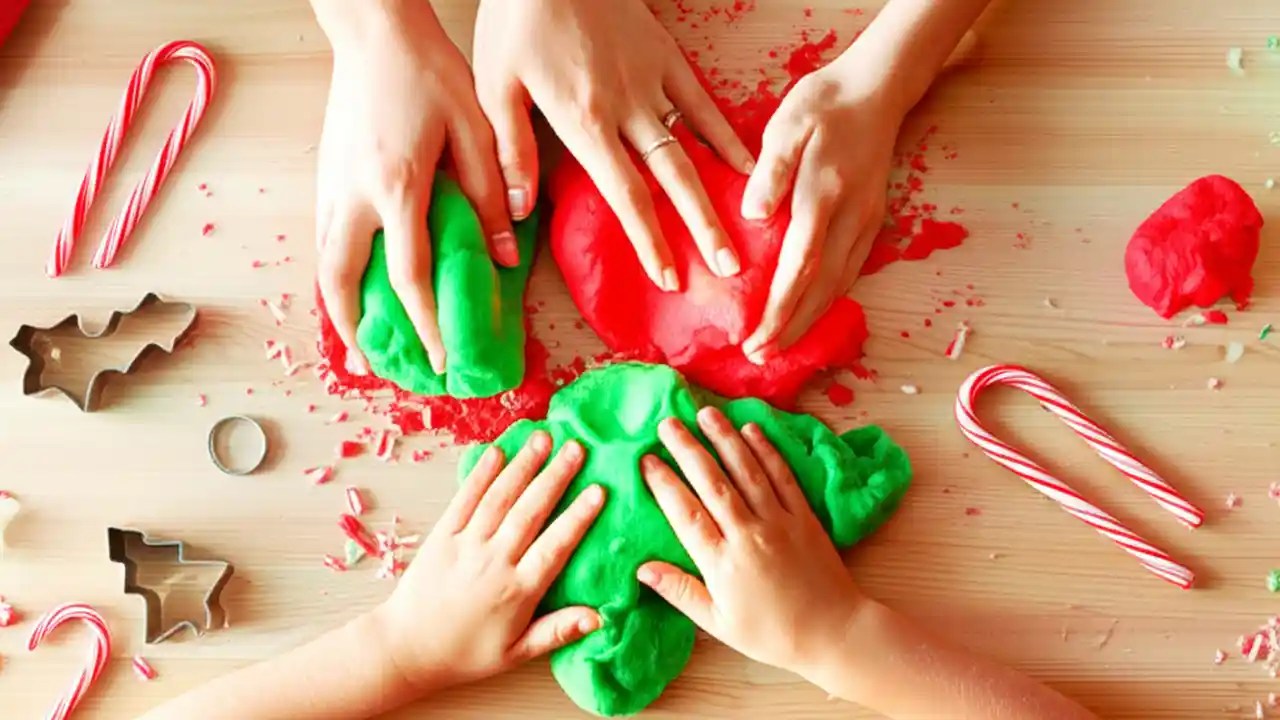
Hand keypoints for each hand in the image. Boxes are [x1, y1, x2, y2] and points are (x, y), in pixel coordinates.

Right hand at [314, 2, 512, 374]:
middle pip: (341, 282)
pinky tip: (349, 284)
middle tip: (374, 364)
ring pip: (323, 263)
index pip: (408, 274)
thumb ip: (490, 195)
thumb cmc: (427, 72)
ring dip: (338, 306)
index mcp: (396, 186)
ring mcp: (330, 186)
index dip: (425, 323)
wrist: (373, 31)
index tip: (441, 358)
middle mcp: (353, 195)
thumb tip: (505, 256)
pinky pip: (323, 239)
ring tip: (357, 336)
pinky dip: (332, 272)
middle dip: (356, 329)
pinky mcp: (323, 175)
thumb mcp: (473, 130)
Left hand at [375, 431, 605, 691]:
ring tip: (543, 438)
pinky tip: (498, 451)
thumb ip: (558, 631)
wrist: (406, 649)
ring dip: (523, 465)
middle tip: (577, 447)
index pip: (554, 547)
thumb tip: (600, 618)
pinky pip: (465, 499)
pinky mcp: (442, 536)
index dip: (577, 517)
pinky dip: (481, 474)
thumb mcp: (516, 653)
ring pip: (499, 498)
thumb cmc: (466, 654)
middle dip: (555, 476)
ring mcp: (465, 545)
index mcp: (516, 591)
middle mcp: (493, 562)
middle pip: (529, 511)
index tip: (598, 490)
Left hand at [473, 0, 754, 290]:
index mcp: (584, 121)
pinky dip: (726, 135)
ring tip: (753, 228)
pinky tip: (748, 163)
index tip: (670, 276)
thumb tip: (517, 212)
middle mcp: (627, 108)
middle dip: (701, 227)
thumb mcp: (495, 86)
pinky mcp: (666, 57)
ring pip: (694, 145)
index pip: (625, 194)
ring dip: (721, 191)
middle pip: (672, 179)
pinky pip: (702, 102)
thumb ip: (511, 151)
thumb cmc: (516, 21)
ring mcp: (652, 81)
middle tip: (728, 268)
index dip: (650, 240)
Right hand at [636, 408, 865, 679]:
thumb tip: (642, 569)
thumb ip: (681, 592)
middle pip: (713, 483)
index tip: (646, 459)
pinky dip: (766, 451)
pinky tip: (750, 430)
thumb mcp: (719, 623)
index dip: (664, 483)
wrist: (834, 632)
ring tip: (705, 413)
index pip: (686, 514)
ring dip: (724, 439)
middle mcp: (749, 535)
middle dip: (688, 449)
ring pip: (747, 471)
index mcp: (723, 563)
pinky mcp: (804, 516)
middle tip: (667, 422)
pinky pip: (782, 476)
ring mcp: (779, 521)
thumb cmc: (772, 633)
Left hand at [739, 53, 902, 362]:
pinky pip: (849, 271)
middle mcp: (850, 218)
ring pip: (839, 285)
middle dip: (790, 328)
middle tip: (759, 357)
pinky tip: (809, 316)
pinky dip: (829, 300)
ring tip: (779, 348)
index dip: (778, 309)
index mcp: (822, 196)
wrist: (876, 90)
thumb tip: (754, 217)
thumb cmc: (822, 104)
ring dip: (809, 322)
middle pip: (820, 289)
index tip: (754, 338)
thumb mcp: (787, 124)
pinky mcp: (872, 222)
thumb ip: (771, 171)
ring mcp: (866, 223)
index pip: (799, 267)